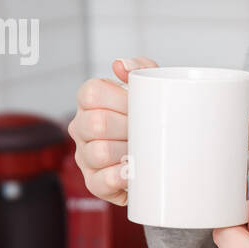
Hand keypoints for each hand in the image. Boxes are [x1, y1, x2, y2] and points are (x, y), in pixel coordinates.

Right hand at [67, 57, 158, 205]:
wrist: (166, 156)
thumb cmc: (151, 119)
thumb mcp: (150, 91)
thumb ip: (141, 70)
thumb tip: (121, 65)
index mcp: (90, 102)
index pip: (91, 93)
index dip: (120, 100)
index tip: (140, 107)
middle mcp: (81, 127)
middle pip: (96, 123)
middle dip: (127, 127)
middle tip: (149, 131)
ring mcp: (85, 156)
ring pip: (98, 152)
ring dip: (127, 152)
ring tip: (144, 151)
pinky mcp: (94, 182)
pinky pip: (100, 181)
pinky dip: (118, 178)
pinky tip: (132, 173)